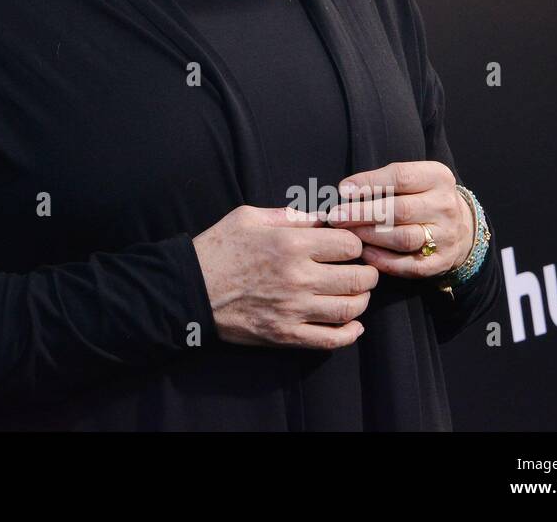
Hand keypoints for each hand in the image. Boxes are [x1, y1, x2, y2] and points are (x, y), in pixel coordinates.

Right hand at [192, 205, 378, 349]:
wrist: (189, 289)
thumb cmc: (218, 248)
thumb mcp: (248, 217)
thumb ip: (289, 216)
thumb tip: (321, 218)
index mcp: (290, 244)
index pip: (349, 245)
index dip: (355, 243)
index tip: (349, 246)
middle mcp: (298, 277)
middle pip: (359, 278)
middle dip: (367, 272)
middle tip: (361, 269)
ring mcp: (294, 309)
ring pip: (350, 309)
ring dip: (361, 301)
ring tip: (355, 294)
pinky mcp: (286, 334)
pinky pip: (331, 340)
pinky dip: (350, 334)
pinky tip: (353, 325)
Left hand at [320, 161, 474, 278]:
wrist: (458, 227)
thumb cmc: (420, 198)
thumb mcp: (411, 180)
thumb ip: (382, 182)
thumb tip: (345, 191)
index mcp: (437, 178)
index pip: (400, 177)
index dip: (369, 183)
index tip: (343, 190)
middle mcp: (445, 206)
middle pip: (400, 210)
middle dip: (363, 213)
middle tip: (336, 216)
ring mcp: (446, 236)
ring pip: (404, 238)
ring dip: (371, 236)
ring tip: (348, 234)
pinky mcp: (441, 261)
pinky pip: (409, 265)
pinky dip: (383, 260)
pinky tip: (365, 253)